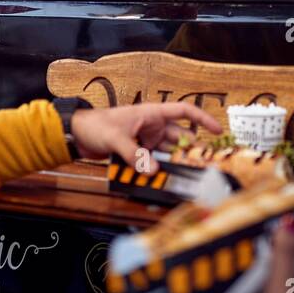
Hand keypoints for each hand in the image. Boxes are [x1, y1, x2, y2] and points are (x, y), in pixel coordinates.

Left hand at [69, 102, 221, 170]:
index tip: (217, 131)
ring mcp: (145, 140)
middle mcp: (152, 126)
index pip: (183, 111)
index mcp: (151, 114)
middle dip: (190, 150)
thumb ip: (134, 154)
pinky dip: (156, 170)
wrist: (76, 133)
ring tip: (184, 176)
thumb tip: (153, 170)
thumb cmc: (95, 125)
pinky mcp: (137, 153)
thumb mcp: (115, 137)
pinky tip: (160, 180)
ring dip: (172, 163)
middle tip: (203, 165)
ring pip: (166, 152)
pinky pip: (152, 162)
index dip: (202, 119)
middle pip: (178, 137)